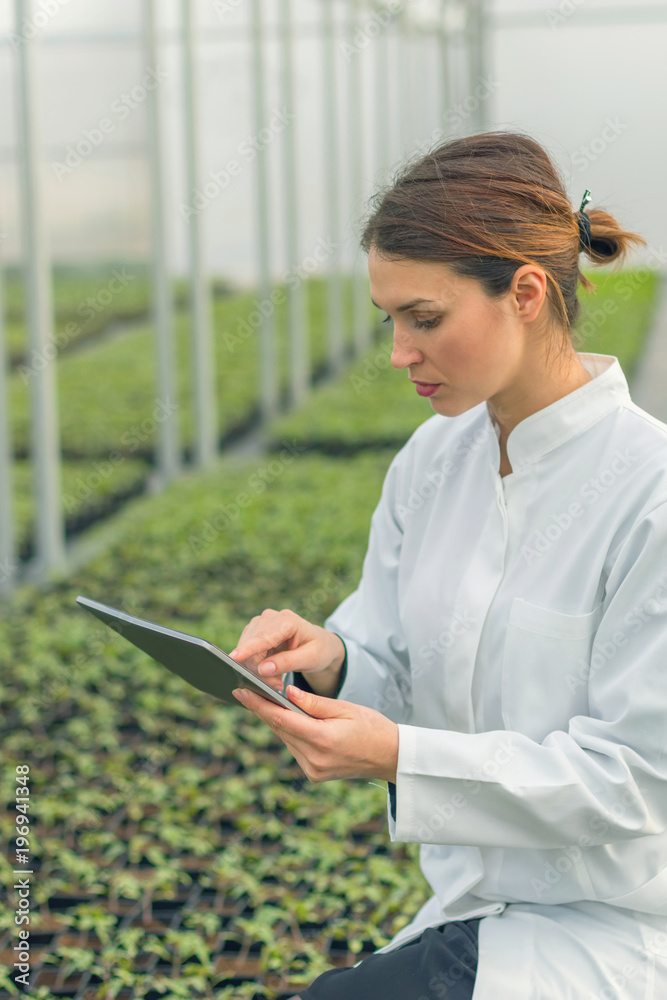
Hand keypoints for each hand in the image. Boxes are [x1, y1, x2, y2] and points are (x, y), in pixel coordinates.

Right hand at [229, 608, 345, 696]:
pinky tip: (270, 672)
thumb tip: (262, 669)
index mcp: (287, 620)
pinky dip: (255, 666)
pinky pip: (246, 653)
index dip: (248, 648)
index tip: (234, 658)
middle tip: (277, 685)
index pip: (264, 637)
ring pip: (246, 652)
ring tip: (277, 680)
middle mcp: (270, 617)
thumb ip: (287, 662)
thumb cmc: (319, 650)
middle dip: (260, 670)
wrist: (320, 645)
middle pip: (252, 647)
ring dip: (257, 670)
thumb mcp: (310, 659)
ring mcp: (260, 623)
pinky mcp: (253, 632)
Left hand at [232, 684, 398, 783]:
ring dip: (273, 721)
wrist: (390, 757)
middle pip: (279, 729)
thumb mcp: (346, 708)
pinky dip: (288, 732)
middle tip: (242, 690)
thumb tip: (286, 693)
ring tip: (258, 699)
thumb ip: (313, 702)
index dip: (258, 705)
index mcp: (323, 740)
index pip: (282, 719)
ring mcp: (313, 770)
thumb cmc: (372, 727)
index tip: (240, 691)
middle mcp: (314, 760)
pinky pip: (294, 748)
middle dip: (261, 709)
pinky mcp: (314, 774)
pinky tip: (282, 717)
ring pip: (285, 739)